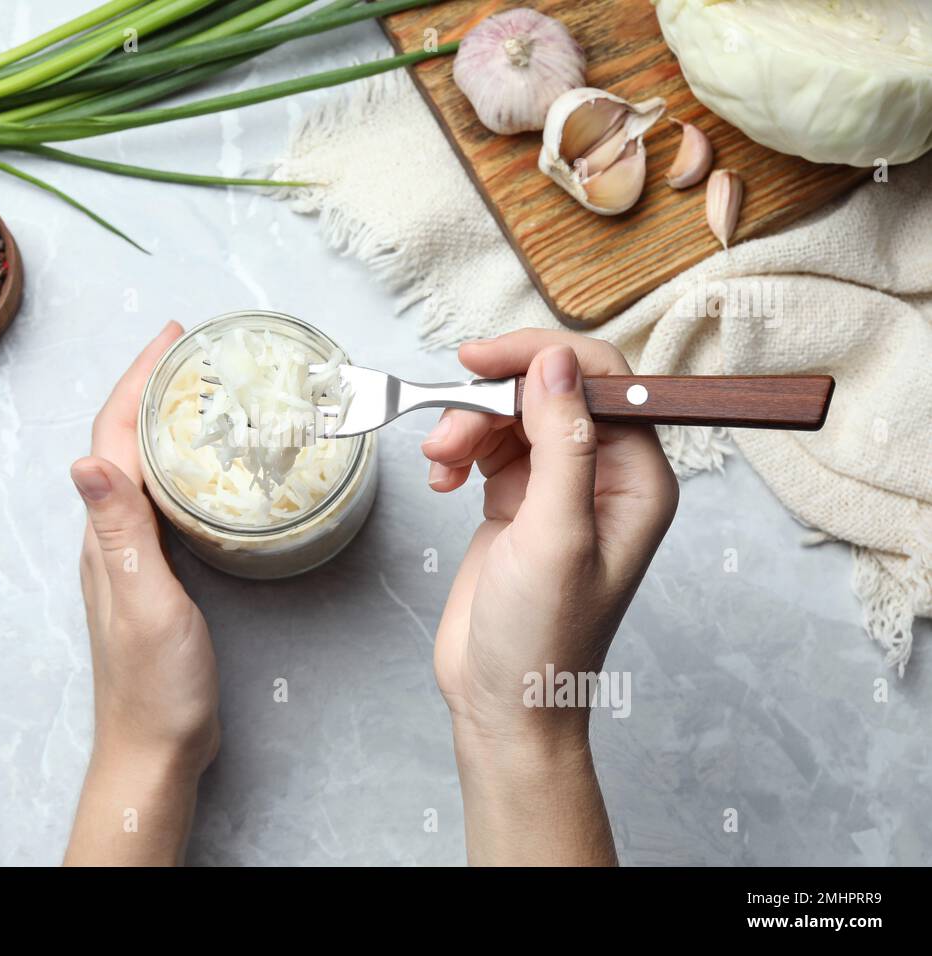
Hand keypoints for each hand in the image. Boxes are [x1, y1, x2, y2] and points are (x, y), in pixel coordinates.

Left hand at [64, 321, 218, 865]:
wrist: (152, 749)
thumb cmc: (154, 686)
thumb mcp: (145, 602)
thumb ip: (120, 531)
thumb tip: (86, 457)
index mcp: (106, 533)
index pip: (113, 435)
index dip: (137, 380)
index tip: (170, 337)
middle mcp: (108, 536)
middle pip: (121, 440)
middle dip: (149, 387)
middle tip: (191, 350)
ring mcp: (127, 555)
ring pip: (139, 467)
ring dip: (161, 420)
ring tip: (199, 390)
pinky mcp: (151, 574)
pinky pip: (158, 499)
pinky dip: (176, 464)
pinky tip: (202, 467)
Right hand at [422, 329, 678, 863]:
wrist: (503, 699)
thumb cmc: (543, 636)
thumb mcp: (555, 534)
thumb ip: (562, 442)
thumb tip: (556, 364)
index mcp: (638, 479)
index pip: (601, 381)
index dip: (542, 358)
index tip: (482, 360)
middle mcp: (604, 476)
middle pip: (548, 392)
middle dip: (491, 401)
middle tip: (448, 425)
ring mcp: (558, 488)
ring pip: (510, 417)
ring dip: (466, 428)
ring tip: (439, 464)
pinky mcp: (517, 502)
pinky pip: (487, 447)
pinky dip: (458, 452)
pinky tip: (441, 479)